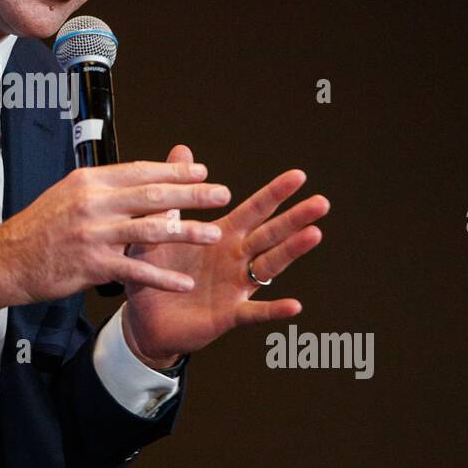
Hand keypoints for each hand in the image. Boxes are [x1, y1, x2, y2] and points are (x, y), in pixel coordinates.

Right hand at [0, 159, 230, 316]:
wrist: (6, 259)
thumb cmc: (37, 229)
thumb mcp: (67, 195)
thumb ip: (103, 189)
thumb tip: (139, 180)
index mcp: (88, 182)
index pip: (140, 171)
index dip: (174, 172)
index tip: (200, 172)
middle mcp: (93, 203)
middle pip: (152, 195)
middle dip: (191, 194)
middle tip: (220, 194)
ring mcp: (94, 235)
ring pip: (150, 230)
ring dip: (186, 232)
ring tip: (213, 234)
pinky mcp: (92, 265)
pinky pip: (135, 271)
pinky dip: (162, 278)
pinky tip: (183, 283)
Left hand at [121, 145, 328, 366]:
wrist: (146, 318)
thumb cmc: (157, 270)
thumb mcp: (161, 228)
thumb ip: (175, 192)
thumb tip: (181, 150)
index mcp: (222, 236)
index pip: (254, 210)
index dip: (275, 194)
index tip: (298, 176)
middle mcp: (235, 259)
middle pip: (270, 234)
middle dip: (295, 218)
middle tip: (322, 202)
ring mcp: (236, 287)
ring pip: (269, 266)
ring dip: (292, 251)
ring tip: (314, 235)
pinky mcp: (228, 315)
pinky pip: (254, 312)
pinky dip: (274, 310)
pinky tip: (294, 306)